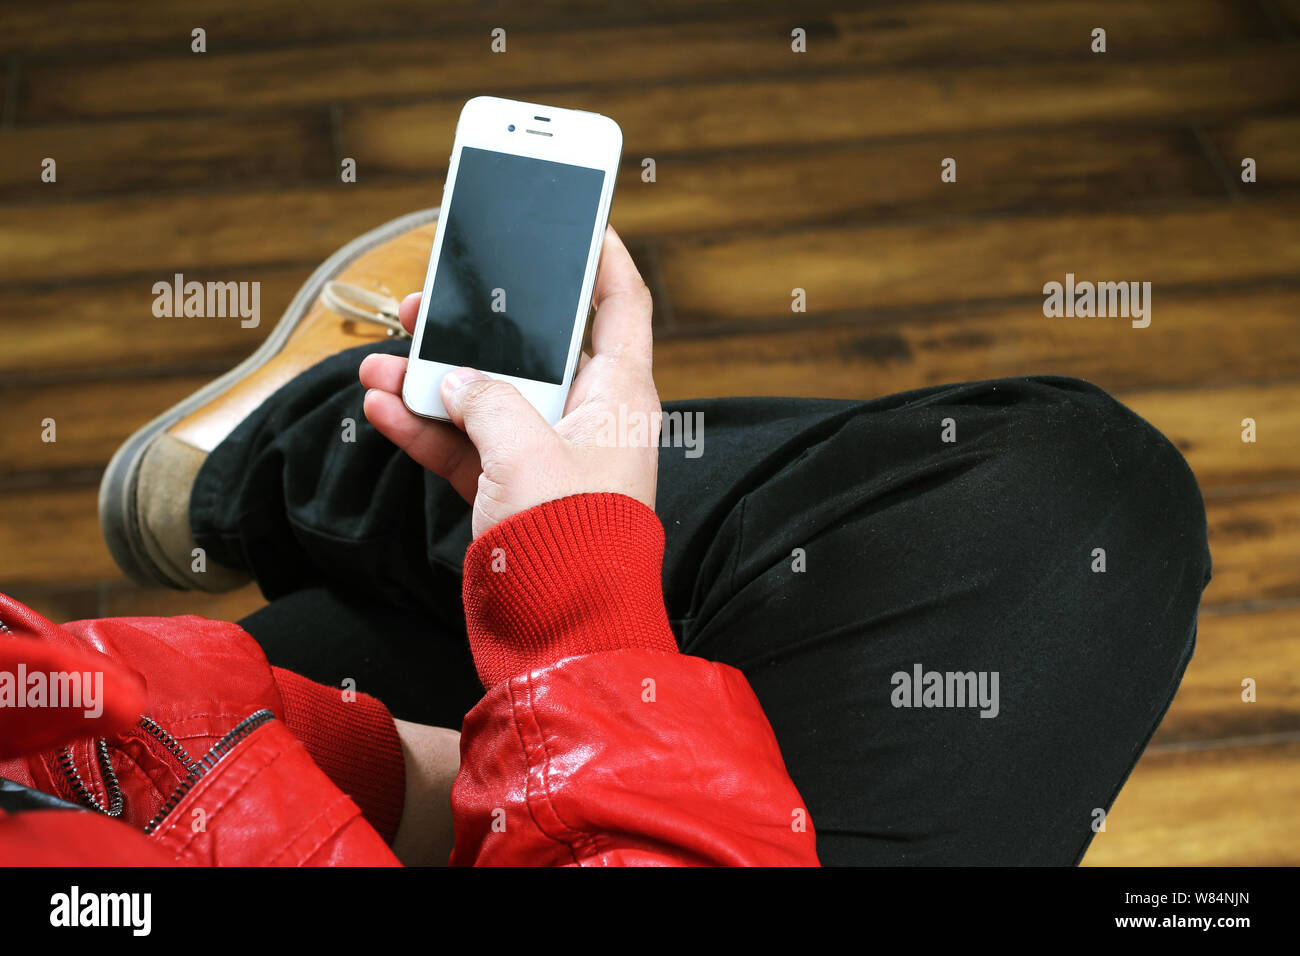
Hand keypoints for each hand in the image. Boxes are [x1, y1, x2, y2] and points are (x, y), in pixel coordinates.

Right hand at [359, 225, 660, 538]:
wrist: (559, 632)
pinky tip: (382, 407)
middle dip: (477, 326)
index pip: (620, 305)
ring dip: (432, 380)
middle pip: (533, 350)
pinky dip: (424, 428)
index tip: (580, 221)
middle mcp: (587, 418)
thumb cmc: (569, 540)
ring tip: (382, 361)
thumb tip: (457, 382)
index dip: (603, 258)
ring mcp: (546, 456)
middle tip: (430, 301)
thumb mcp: (524, 449)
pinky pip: (464, 446)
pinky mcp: (510, 493)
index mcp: (619, 394)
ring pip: (486, 398)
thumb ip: (486, 398)